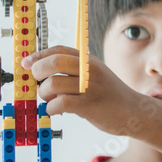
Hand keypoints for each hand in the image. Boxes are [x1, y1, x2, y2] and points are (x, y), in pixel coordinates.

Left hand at [23, 46, 147, 135]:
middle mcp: (89, 70)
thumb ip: (74, 71)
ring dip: (44, 95)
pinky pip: (60, 103)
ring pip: (53, 85)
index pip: (59, 50)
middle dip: (37, 72)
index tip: (26, 63)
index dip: (39, 55)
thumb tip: (42, 71)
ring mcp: (90, 87)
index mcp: (89, 61)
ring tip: (50, 100)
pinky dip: (51, 109)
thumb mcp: (95, 75)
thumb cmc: (109, 96)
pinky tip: (57, 110)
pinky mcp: (89, 105)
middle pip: (54, 62)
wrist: (134, 112)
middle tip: (38, 82)